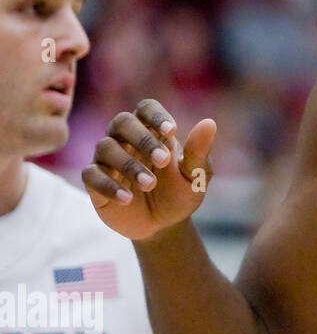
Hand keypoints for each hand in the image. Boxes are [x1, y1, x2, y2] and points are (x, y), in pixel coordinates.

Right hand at [81, 99, 216, 240]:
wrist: (165, 225)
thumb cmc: (180, 192)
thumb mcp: (195, 175)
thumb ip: (199, 151)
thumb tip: (209, 123)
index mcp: (152, 131)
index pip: (147, 108)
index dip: (156, 115)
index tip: (171, 131)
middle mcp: (126, 140)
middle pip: (122, 122)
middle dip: (143, 139)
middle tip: (163, 160)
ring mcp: (108, 160)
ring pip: (106, 147)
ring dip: (129, 165)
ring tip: (150, 184)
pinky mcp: (95, 182)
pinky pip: (91, 175)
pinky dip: (108, 185)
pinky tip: (127, 198)